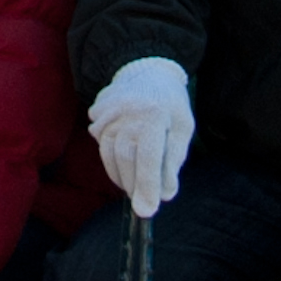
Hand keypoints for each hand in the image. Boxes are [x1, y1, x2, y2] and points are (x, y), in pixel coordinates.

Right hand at [89, 56, 193, 217]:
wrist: (148, 69)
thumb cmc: (171, 103)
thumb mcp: (183, 129)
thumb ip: (174, 161)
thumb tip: (164, 194)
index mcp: (155, 114)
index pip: (149, 158)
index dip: (147, 186)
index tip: (146, 211)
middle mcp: (128, 111)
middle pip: (126, 159)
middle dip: (133, 185)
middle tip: (141, 199)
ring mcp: (109, 110)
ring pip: (109, 154)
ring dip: (120, 175)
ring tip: (132, 184)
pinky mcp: (97, 113)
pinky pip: (100, 143)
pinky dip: (110, 157)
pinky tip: (122, 157)